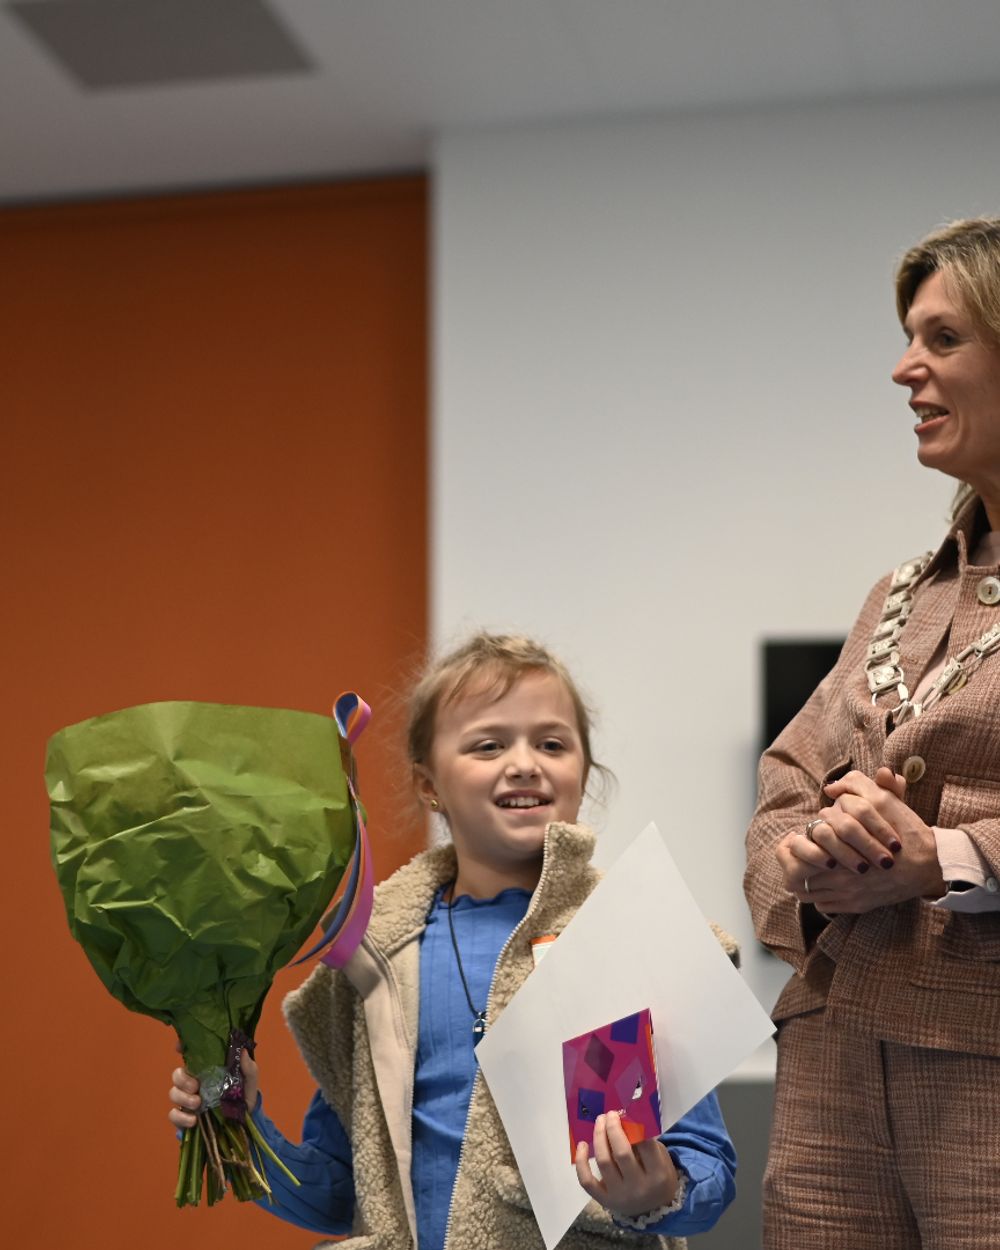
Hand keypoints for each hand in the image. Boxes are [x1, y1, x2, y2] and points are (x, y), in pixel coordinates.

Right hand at [167, 1043, 259, 1130]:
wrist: (243, 1121)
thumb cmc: (244, 1095)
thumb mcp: (249, 1079)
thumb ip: (248, 1067)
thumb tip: (243, 1051)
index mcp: (207, 1069)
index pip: (190, 1055)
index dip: (182, 1048)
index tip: (180, 1048)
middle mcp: (194, 1082)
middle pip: (177, 1075)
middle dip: (182, 1079)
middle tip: (195, 1086)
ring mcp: (188, 1099)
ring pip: (174, 1093)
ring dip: (183, 1098)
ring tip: (198, 1104)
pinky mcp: (185, 1117)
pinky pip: (174, 1116)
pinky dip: (181, 1118)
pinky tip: (193, 1120)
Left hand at [574, 1111, 678, 1217]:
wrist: (653, 1210)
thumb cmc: (657, 1177)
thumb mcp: (662, 1160)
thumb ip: (647, 1143)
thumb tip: (625, 1120)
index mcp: (657, 1175)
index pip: (645, 1145)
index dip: (635, 1125)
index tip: (627, 1114)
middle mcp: (638, 1187)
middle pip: (621, 1152)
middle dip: (613, 1128)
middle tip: (610, 1114)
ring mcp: (619, 1195)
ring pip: (604, 1162)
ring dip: (599, 1137)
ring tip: (600, 1121)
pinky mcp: (604, 1200)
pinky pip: (587, 1181)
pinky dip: (581, 1162)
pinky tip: (582, 1144)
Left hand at [781, 768, 943, 912]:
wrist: (932, 865)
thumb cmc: (906, 831)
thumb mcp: (885, 800)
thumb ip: (857, 785)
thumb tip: (830, 788)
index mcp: (846, 842)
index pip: (804, 842)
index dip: (797, 839)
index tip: (797, 835)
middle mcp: (844, 871)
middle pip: (797, 869)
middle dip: (795, 859)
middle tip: (795, 852)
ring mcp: (849, 892)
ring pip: (806, 890)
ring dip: (802, 878)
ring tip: (804, 868)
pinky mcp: (856, 905)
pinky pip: (822, 905)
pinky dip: (816, 895)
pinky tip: (821, 883)